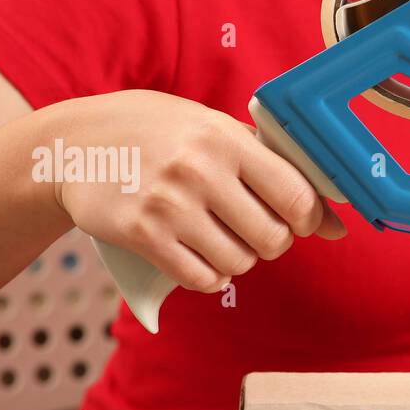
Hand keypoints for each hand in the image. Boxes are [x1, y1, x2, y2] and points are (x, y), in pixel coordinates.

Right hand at [45, 90, 344, 292]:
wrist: (73, 144)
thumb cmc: (157, 133)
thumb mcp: (214, 131)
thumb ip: (274, 170)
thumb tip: (336, 227)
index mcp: (226, 138)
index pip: (297, 196)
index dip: (307, 219)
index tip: (296, 220)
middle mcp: (199, 171)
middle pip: (272, 240)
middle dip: (271, 242)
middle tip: (253, 229)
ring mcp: (169, 206)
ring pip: (240, 263)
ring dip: (238, 259)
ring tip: (220, 236)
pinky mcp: (143, 236)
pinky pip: (203, 279)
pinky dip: (209, 275)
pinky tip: (198, 253)